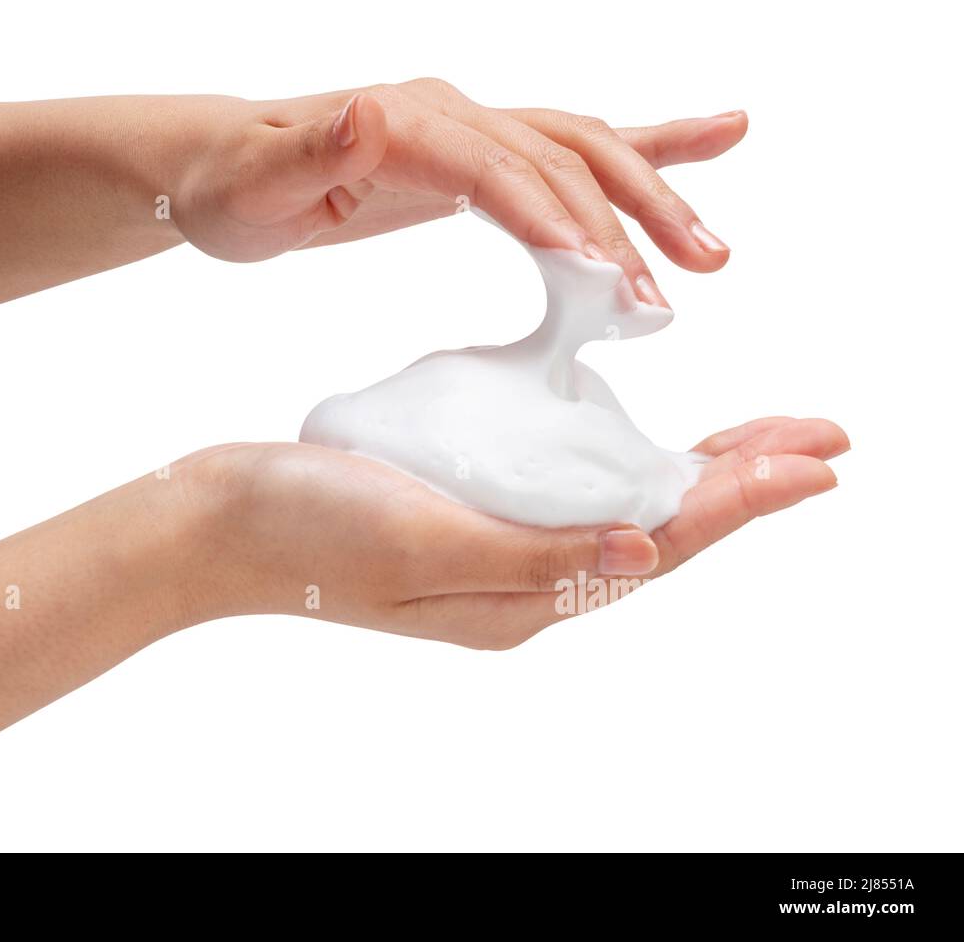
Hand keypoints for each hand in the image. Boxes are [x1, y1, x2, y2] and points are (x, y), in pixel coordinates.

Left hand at [169, 82, 745, 305]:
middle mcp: (451, 114)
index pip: (493, 166)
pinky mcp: (480, 155)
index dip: (550, 214)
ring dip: (652, 197)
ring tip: (710, 254)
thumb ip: (312, 152)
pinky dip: (650, 141)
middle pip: (558, 157)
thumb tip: (372, 110)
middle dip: (621, 223)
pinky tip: (716, 136)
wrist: (222, 165)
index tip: (600, 271)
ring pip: (583, 151)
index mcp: (405, 121)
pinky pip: (572, 146)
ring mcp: (473, 128)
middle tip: (666, 295)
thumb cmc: (233, 181)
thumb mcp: (253, 180)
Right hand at [175, 416, 846, 648]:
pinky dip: (616, 459)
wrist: (215, 519)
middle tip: (817, 441)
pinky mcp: (462, 512)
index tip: (814, 459)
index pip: (656, 543)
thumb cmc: (301, 529)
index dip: (741, 500)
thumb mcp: (418, 539)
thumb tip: (646, 547)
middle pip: (655, 528)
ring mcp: (489, 547)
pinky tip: (629, 437)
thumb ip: (532, 552)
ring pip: (618, 508)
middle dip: (740, 484)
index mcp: (516, 595)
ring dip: (691, 471)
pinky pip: (565, 491)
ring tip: (754, 440)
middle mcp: (518, 580)